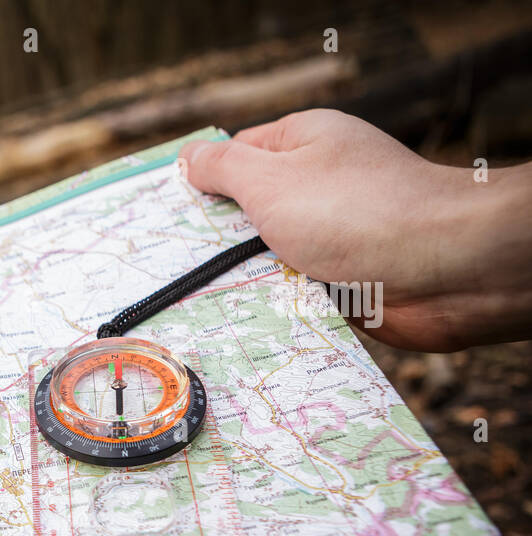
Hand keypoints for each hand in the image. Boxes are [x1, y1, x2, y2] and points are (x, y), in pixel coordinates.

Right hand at [179, 109, 531, 351]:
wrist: (445, 269)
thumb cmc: (357, 212)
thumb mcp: (270, 179)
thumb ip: (222, 167)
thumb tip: (189, 158)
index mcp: (304, 143)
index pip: (236, 154)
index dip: (200, 182)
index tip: (163, 216)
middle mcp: (320, 184)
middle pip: (247, 211)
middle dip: (215, 239)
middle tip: (170, 265)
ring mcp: (333, 233)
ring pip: (267, 257)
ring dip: (244, 278)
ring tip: (201, 299)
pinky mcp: (344, 278)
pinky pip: (293, 290)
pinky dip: (274, 304)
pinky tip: (244, 319)